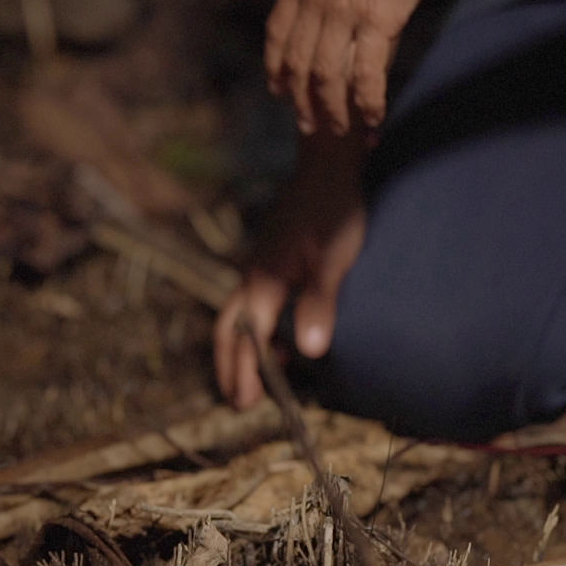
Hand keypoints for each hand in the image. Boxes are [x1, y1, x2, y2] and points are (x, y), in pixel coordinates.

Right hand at [215, 129, 368, 408]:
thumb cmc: (336, 210)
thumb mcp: (334, 260)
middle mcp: (253, 276)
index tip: (247, 403)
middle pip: (229, 330)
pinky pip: (254, 302)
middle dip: (232, 366)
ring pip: (239, 316)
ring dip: (245, 348)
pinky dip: (259, 327)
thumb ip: (318, 304)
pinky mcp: (273, 258)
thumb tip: (309, 353)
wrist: (329, 163)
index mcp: (263, 281)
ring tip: (263, 376)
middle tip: (241, 400)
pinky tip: (283, 335)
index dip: (247, 372)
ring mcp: (261, 266)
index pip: (247, 339)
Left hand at [266, 0, 452, 135]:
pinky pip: (364, 74)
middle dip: (301, 101)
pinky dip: (367, 101)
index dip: (276, 67)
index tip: (279, 90)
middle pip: (298, 64)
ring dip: (332, 110)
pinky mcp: (377, 19)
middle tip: (309, 126)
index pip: (277, 33)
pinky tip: (374, 117)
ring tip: (339, 130)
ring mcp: (343, 10)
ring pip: (326, 76)